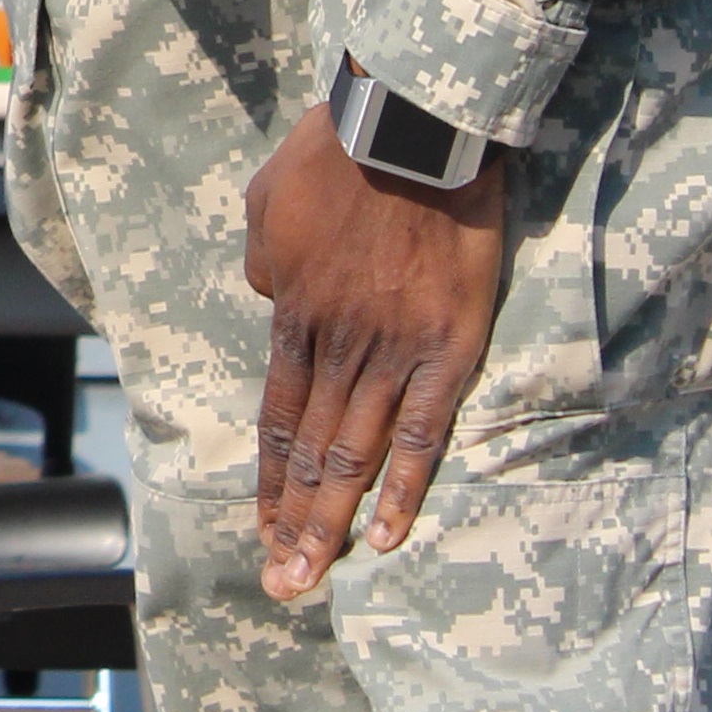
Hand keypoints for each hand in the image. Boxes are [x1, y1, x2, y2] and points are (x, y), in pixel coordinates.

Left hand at [237, 104, 508, 600]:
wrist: (406, 125)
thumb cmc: (333, 152)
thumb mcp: (264, 201)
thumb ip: (263, 263)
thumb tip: (272, 299)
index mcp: (292, 312)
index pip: (277, 416)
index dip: (270, 477)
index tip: (262, 528)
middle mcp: (336, 345)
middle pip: (310, 451)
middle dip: (294, 523)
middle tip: (282, 586)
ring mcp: (392, 350)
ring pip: (356, 453)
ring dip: (333, 521)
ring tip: (316, 577)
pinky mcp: (448, 346)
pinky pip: (424, 430)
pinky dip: (405, 486)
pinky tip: (389, 535)